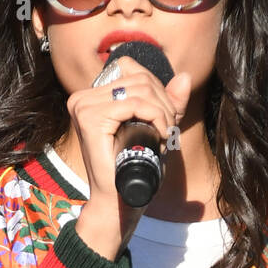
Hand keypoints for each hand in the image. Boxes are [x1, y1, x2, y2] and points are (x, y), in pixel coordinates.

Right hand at [67, 54, 191, 203]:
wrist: (119, 199)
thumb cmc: (135, 167)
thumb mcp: (156, 128)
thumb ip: (170, 103)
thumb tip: (185, 77)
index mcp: (91, 96)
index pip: (130, 68)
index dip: (156, 88)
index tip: (165, 117)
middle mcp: (82, 97)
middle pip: (138, 78)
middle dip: (164, 102)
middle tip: (170, 130)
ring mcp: (83, 106)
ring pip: (140, 89)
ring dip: (163, 111)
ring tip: (166, 135)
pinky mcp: (90, 118)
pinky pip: (134, 104)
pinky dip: (156, 117)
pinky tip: (162, 135)